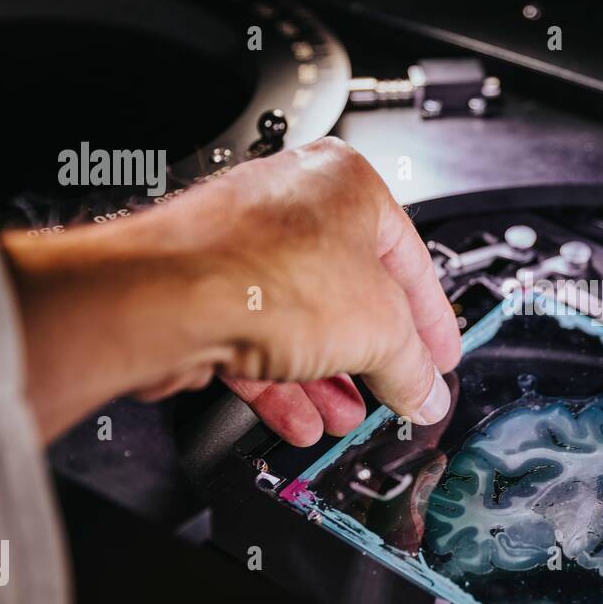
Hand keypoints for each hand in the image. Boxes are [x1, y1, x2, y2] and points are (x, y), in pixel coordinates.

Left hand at [2, 137, 461, 444]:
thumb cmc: (262, 276)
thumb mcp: (381, 331)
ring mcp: (244, 247)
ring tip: (348, 415)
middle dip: (374, 357)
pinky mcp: (205, 290)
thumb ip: (413, 367)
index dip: (432, 322)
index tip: (439, 360)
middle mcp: (293, 205)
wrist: (163, 298)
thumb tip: (426, 390)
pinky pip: (258, 340)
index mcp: (347, 184)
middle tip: (396, 392)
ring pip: (302, 321)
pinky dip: (283, 383)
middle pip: (352, 293)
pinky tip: (302, 419)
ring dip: (329, 378)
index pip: (410, 261)